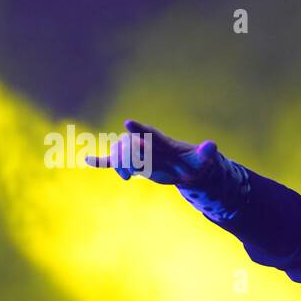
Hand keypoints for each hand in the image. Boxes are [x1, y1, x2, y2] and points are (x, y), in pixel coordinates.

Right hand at [84, 119, 222, 186]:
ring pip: (119, 153)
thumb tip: (213, 146)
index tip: (128, 122)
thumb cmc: (194, 162)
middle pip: (129, 144)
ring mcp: (137, 153)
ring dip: (120, 164)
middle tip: (135, 169)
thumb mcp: (200, 159)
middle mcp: (145, 143)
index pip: (148, 133)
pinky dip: (101, 161)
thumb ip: (204, 152)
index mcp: (160, 141)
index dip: (138, 129)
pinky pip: (113, 161)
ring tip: (127, 177)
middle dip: (129, 155)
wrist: (184, 168)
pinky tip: (87, 160)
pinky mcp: (132, 164)